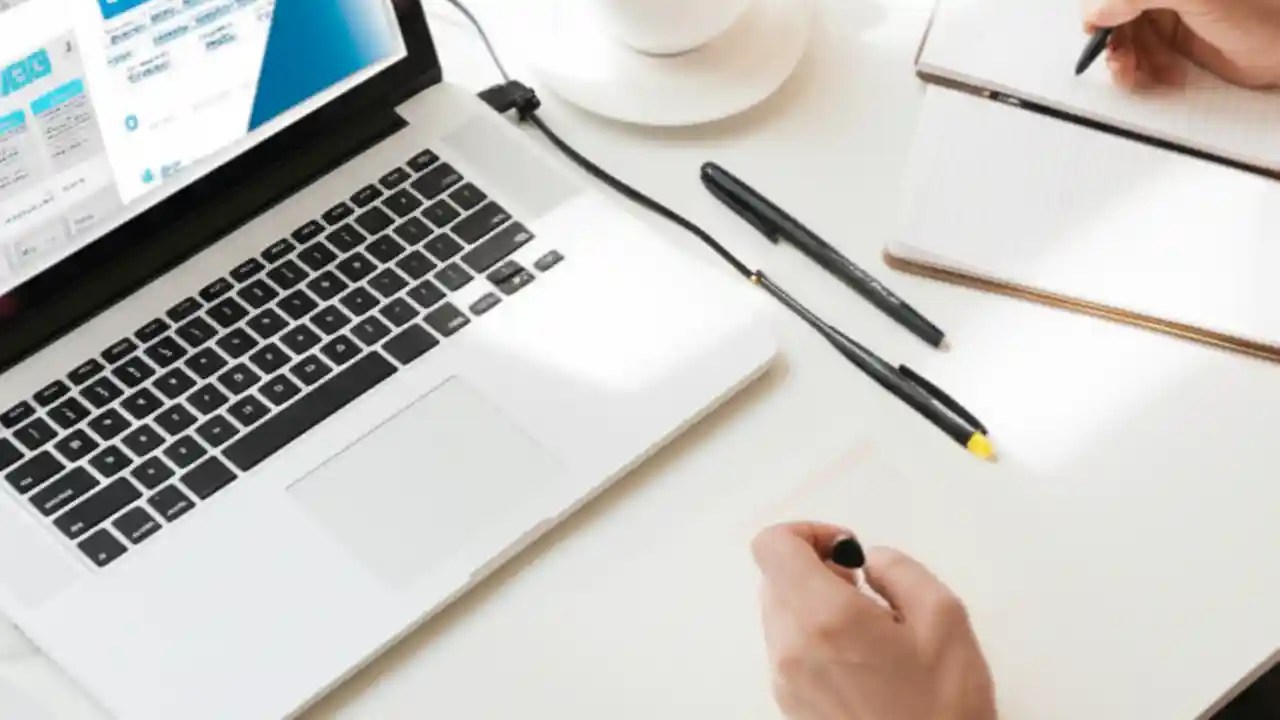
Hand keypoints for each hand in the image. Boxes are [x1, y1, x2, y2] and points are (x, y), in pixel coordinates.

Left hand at [751, 522, 994, 719]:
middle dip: (816, 570)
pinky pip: (788, 649)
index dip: (806, 531)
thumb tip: (867, 560)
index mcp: (824, 617)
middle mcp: (790, 647)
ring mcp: (783, 680)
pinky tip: (860, 661)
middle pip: (775, 578)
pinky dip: (813, 638)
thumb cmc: (944, 708)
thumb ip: (898, 568)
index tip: (847, 550)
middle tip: (865, 591)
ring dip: (815, 605)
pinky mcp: (788, 704)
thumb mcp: (945, 618)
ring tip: (869, 632)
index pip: (771, 545)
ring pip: (780, 613)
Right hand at [1083, 0, 1279, 88]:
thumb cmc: (1259, 13)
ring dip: (1125, 60)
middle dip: (1111, 39)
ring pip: (1126, 38)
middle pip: (1115, 14)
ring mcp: (1172, 16)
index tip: (1096, 30)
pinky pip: (1143, 58)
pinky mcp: (1178, 43)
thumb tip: (1098, 10)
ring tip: (1134, 72)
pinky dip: (1141, 71)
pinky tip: (1153, 75)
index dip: (1099, 9)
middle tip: (1118, 57)